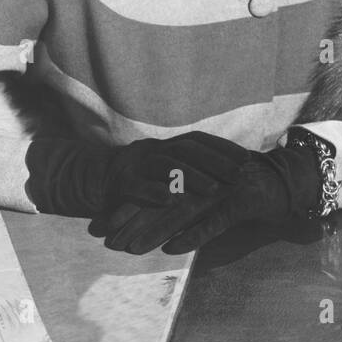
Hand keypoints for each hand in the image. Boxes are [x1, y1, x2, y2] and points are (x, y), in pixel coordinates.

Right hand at [26, 131, 248, 217]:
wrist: (93, 178)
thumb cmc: (140, 178)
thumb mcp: (165, 167)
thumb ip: (190, 166)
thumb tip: (226, 170)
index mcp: (167, 144)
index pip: (201, 140)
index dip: (224, 148)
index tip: (248, 158)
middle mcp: (154, 149)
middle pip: (189, 150)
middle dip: (216, 161)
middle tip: (240, 174)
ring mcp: (136, 164)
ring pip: (167, 166)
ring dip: (192, 177)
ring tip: (214, 190)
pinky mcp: (120, 184)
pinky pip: (139, 187)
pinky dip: (155, 193)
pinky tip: (173, 201)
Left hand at [92, 143, 323, 254]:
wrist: (283, 182)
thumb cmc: (242, 193)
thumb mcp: (209, 197)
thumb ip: (184, 207)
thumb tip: (153, 229)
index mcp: (191, 175)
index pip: (152, 191)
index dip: (126, 208)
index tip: (100, 225)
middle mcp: (202, 178)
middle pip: (160, 199)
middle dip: (130, 221)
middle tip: (106, 240)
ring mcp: (221, 189)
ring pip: (181, 211)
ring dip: (154, 231)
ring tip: (131, 249)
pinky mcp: (240, 202)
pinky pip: (213, 221)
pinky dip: (193, 235)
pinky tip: (173, 249)